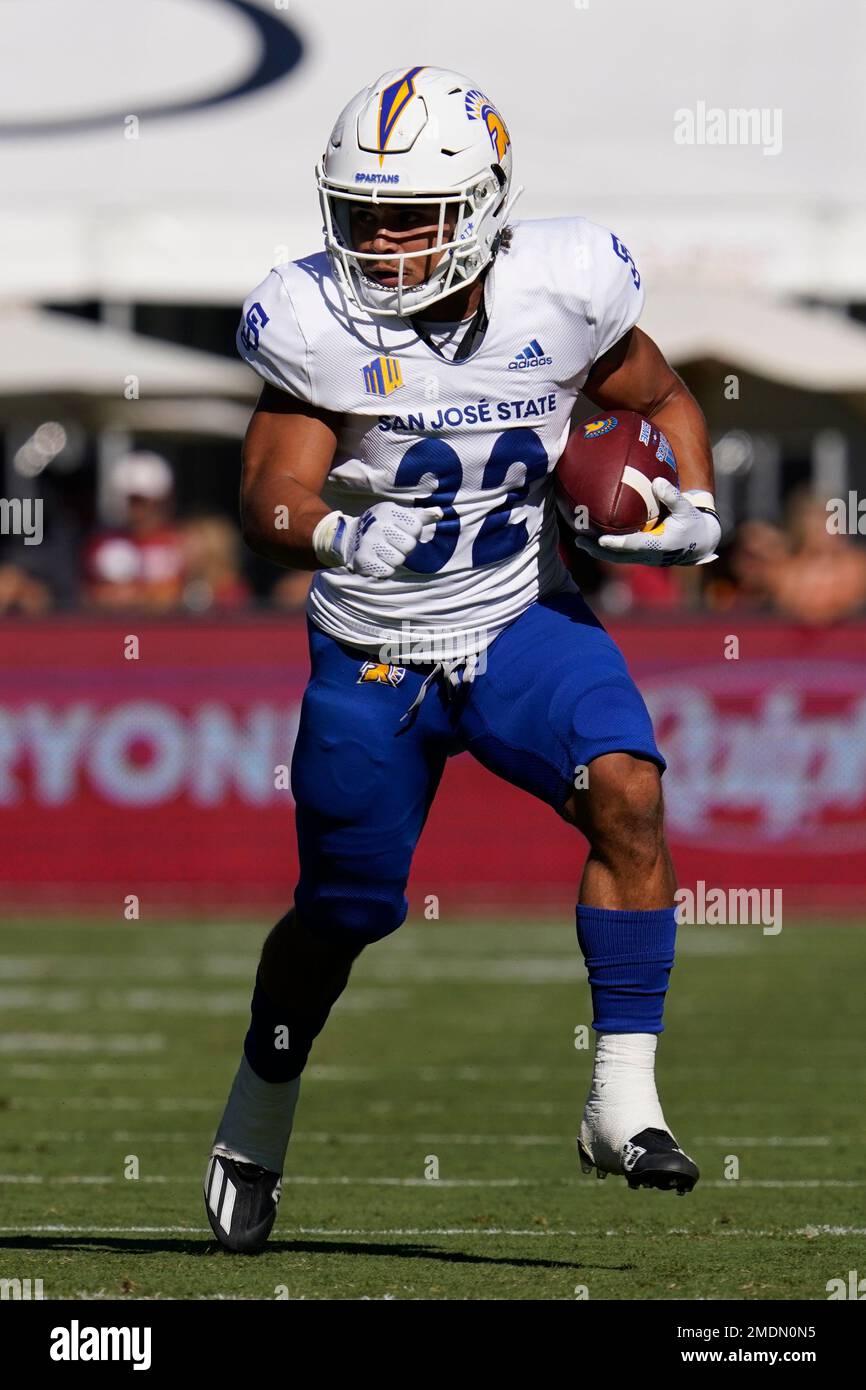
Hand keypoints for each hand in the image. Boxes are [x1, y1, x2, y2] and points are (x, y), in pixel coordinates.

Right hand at [314, 502, 441, 576]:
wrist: (350, 538)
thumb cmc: (383, 527)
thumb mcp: (399, 516)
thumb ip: (420, 516)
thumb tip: (440, 514)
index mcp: (388, 510)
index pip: (416, 527)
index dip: (412, 533)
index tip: (401, 531)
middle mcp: (377, 524)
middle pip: (409, 545)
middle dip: (404, 548)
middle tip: (392, 544)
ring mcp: (369, 542)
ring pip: (399, 559)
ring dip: (394, 559)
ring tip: (384, 552)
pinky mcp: (364, 559)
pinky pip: (387, 571)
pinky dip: (385, 569)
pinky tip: (377, 560)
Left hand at [575, 479, 720, 566]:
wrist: (699, 544)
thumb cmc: (691, 523)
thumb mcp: (687, 509)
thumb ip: (672, 496)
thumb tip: (657, 481)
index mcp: (659, 545)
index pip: (634, 546)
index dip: (618, 544)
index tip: (602, 540)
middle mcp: (648, 555)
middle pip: (618, 556)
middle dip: (599, 551)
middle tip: (580, 542)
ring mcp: (643, 558)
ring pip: (616, 557)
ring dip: (597, 551)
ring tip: (579, 541)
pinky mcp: (641, 557)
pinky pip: (620, 553)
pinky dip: (605, 548)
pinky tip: (592, 538)